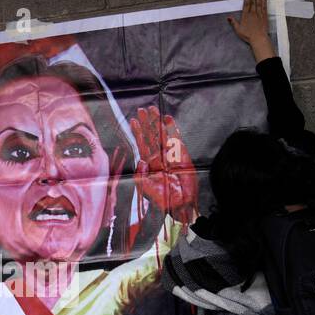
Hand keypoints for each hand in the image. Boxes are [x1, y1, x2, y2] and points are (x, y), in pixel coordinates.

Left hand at [130, 105, 197, 221]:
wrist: (180, 204)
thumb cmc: (162, 200)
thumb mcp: (146, 188)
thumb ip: (141, 175)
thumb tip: (140, 161)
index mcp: (149, 164)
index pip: (142, 144)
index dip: (138, 133)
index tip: (133, 121)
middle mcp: (159, 157)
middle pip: (151, 136)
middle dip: (146, 123)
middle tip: (142, 110)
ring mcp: (170, 155)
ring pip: (162, 134)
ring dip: (157, 122)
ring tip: (152, 110)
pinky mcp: (182, 155)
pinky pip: (176, 139)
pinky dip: (172, 129)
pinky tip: (167, 119)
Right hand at [228, 0, 275, 62]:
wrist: (258, 38)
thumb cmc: (248, 35)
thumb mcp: (238, 30)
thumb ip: (233, 22)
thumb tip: (228, 17)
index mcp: (246, 16)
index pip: (246, 4)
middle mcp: (253, 13)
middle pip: (253, 2)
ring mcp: (259, 14)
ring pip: (259, 3)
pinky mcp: (264, 17)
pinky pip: (264, 8)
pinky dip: (264, 2)